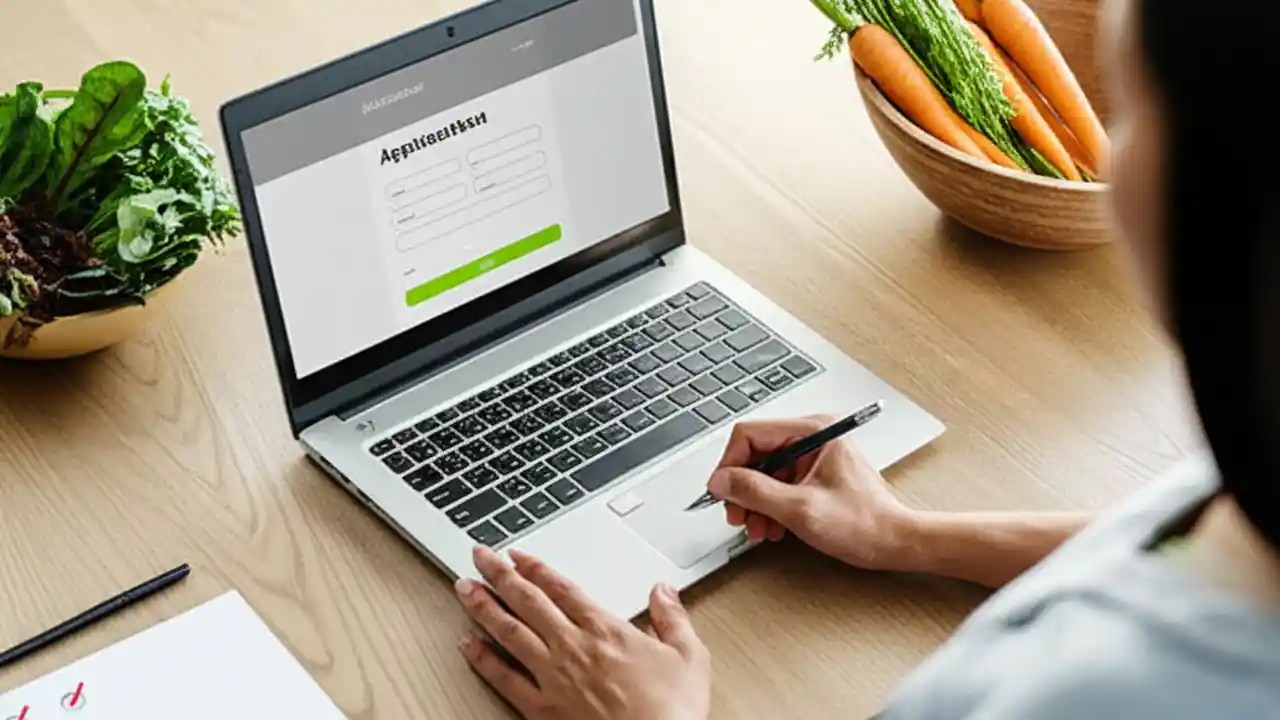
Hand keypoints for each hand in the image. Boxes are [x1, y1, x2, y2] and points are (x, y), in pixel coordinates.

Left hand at [454, 545, 711, 719]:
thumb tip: (663, 590)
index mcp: (606, 630)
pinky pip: (504, 679)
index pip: (561, 588)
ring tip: (463, 587)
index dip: (535, 567)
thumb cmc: (673, 713)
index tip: (516, 554)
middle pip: (528, 600)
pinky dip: (482, 659)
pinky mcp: (542, 709)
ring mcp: (553, 678)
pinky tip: (467, 645)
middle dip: (499, 573)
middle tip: (479, 555)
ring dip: (483, 605)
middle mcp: (573, 647)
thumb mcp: (689, 657)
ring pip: (508, 632)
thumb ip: (673, 618)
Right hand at [707, 415, 915, 569]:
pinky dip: (768, 507)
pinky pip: (777, 485)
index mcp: (812, 431)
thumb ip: (755, 491)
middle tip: (737, 514)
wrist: (895, 542)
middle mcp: (811, 437)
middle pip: (754, 454)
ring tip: (756, 527)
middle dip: (742, 489)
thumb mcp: (800, 509)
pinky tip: (771, 527)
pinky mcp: (812, 475)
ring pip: (762, 473)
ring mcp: (811, 456)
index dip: (729, 464)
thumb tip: (721, 481)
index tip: (721, 491)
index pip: (750, 433)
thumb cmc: (864, 523)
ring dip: (753, 502)